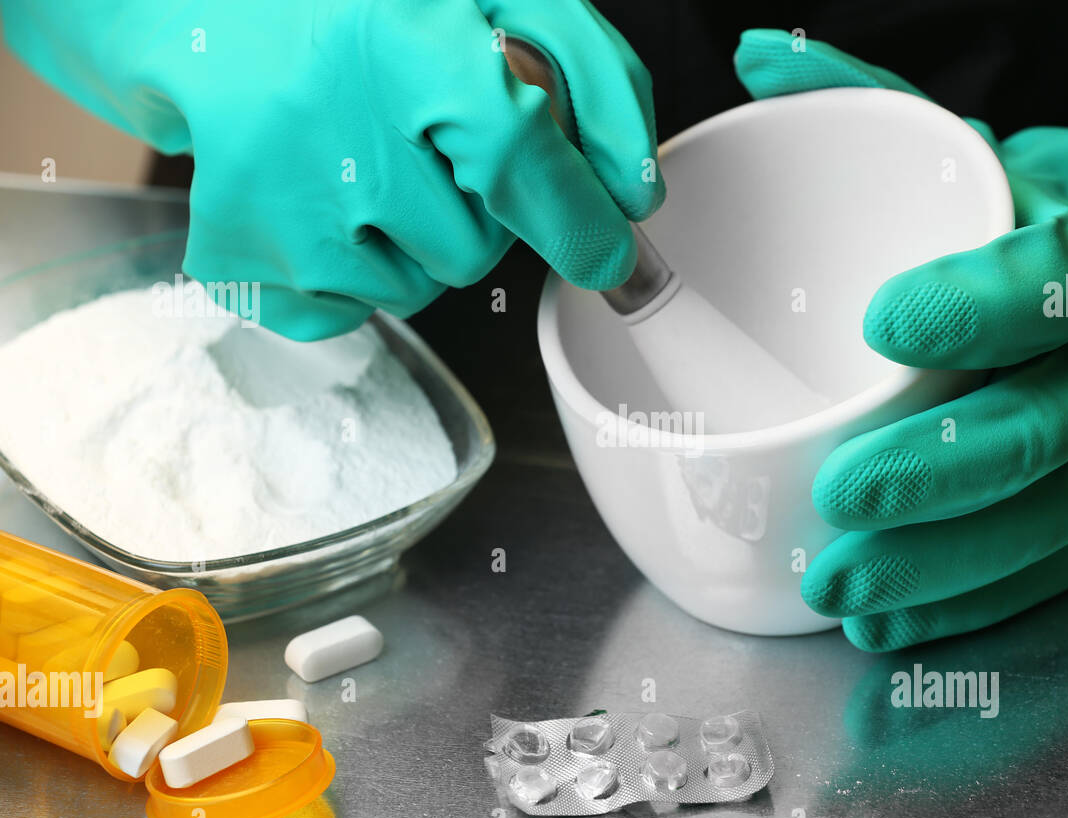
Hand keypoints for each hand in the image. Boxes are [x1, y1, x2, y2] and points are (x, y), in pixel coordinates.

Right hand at [3, 0, 663, 338]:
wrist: (206, 12)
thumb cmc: (360, 4)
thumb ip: (591, 78)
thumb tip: (633, 194)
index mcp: (403, 40)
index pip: (521, 157)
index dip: (577, 219)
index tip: (609, 252)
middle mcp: (333, 128)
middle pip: (474, 246)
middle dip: (471, 206)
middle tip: (416, 133)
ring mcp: (279, 207)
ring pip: (418, 286)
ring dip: (412, 235)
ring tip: (358, 153)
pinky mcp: (241, 261)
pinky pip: (354, 309)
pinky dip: (357, 266)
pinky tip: (320, 194)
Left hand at [733, 18, 1067, 650]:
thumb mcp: (1001, 165)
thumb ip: (885, 113)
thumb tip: (763, 60)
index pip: (1048, 286)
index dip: (971, 308)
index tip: (882, 320)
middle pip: (1034, 432)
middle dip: (932, 474)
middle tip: (842, 498)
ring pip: (1034, 526)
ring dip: (931, 568)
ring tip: (839, 585)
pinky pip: (1042, 578)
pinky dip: (962, 607)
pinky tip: (888, 622)